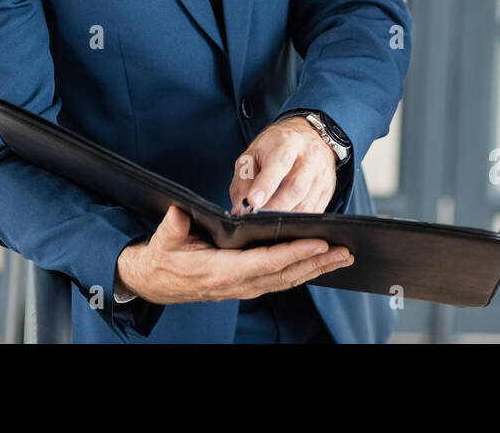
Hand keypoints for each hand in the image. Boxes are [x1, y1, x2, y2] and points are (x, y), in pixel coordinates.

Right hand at [114, 205, 352, 303]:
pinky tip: (319, 264)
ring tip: (342, 256)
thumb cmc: (162, 258)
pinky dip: (302, 271)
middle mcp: (237, 284)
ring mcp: (244, 288)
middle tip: (345, 251)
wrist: (153, 282)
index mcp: (221, 271)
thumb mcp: (162, 242)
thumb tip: (179, 212)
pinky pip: (280, 280)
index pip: (266, 262)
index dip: (294, 253)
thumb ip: (172, 228)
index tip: (319, 242)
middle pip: (285, 274)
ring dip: (316, 269)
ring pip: (287, 280)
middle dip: (317, 262)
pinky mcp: (247, 285)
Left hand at [228, 116, 336, 214]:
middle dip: (275, 207)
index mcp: (288, 142)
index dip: (266, 185)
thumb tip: (241, 208)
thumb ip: (243, 179)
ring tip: (268, 222)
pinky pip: (314, 212)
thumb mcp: (254, 153)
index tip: (253, 202)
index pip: (278, 164)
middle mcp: (310, 157)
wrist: (308, 136)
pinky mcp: (328, 190)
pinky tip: (285, 221)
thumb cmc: (276, 146)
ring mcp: (322, 174)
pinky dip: (298, 221)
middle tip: (257, 218)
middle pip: (296, 187)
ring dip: (286, 217)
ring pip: (306, 204)